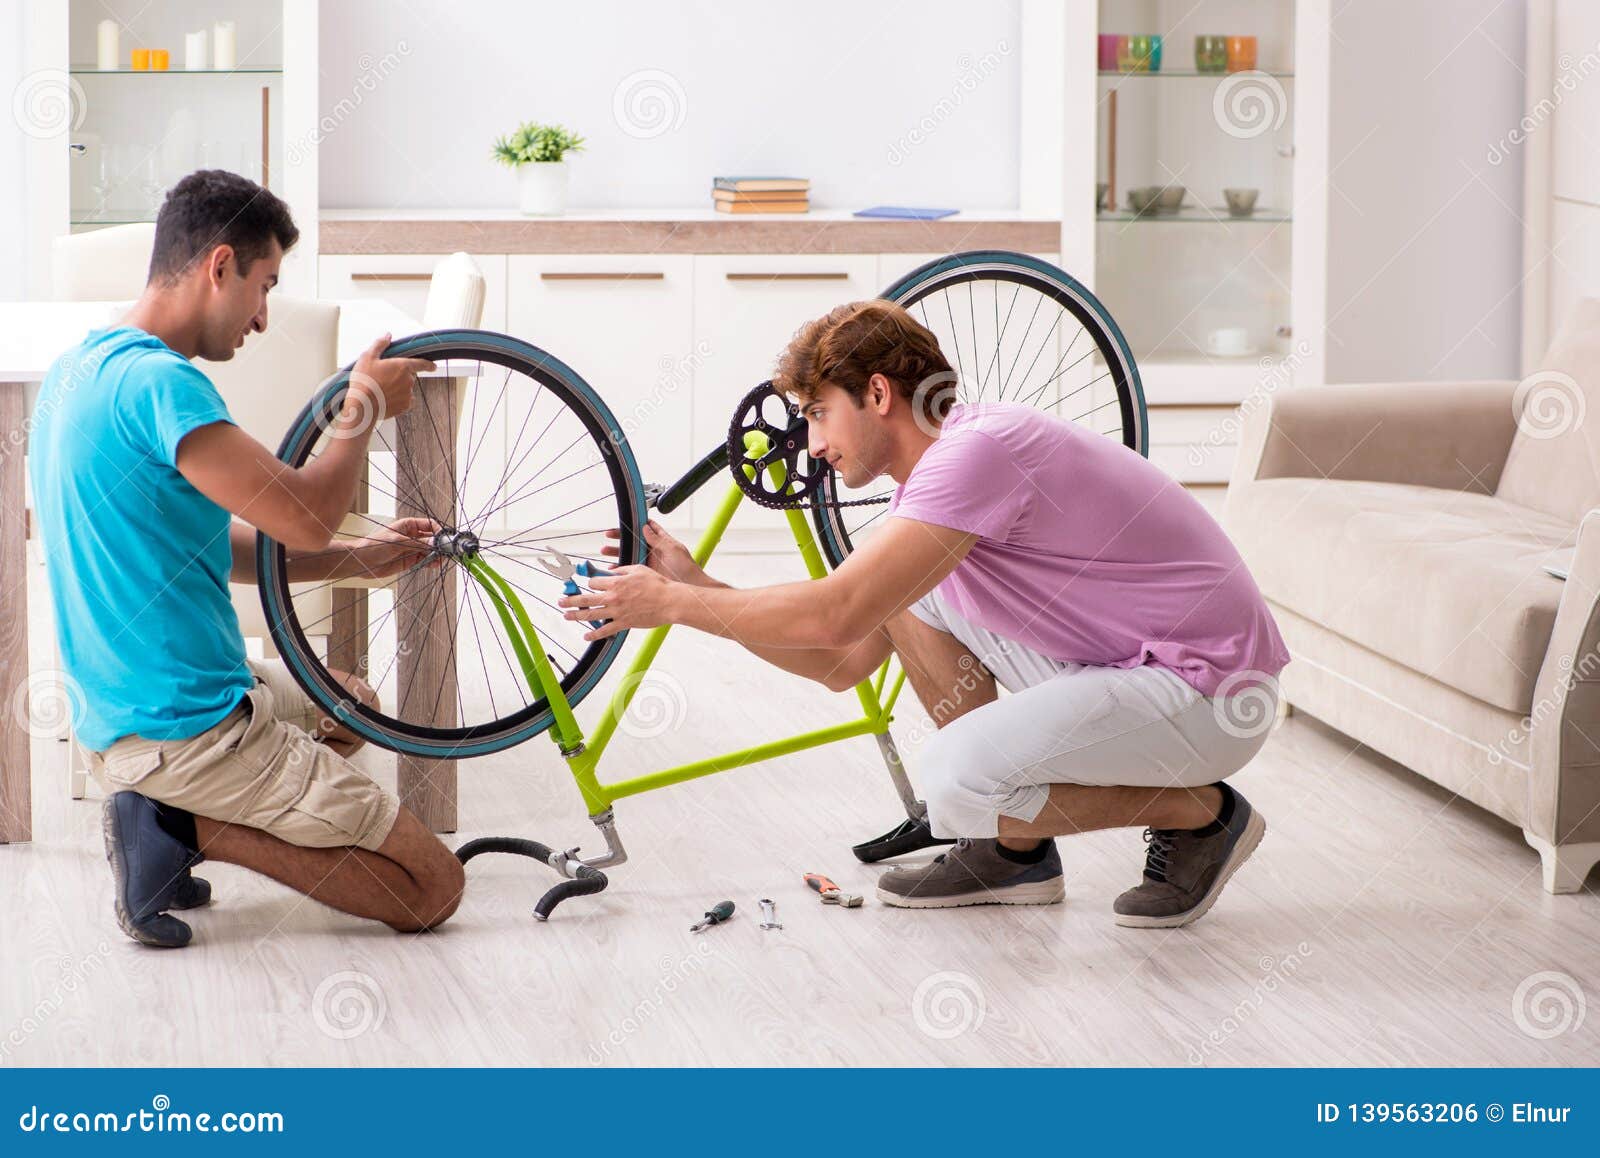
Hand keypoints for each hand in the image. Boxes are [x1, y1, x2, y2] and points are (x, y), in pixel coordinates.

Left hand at [343, 516, 441, 579]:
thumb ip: (418, 543)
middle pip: (432, 538)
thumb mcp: (398, 542)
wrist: (361, 561)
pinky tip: (434, 564)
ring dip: (436, 555)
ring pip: (430, 550)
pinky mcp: (410, 560)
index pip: (430, 525)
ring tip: (440, 560)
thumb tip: (435, 542)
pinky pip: (425, 560)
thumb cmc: (374, 546)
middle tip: (446, 551)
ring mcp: (412, 549)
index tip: (445, 539)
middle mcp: (412, 536)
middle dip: (440, 544)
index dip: (439, 531)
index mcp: (409, 525)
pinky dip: (431, 563)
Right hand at [346, 333, 435, 429]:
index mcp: (402, 366)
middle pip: (408, 376)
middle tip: (383, 378)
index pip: (421, 363)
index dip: (428, 365)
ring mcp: (408, 394)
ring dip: (397, 388)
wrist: (362, 404)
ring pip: (406, 389)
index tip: (433, 366)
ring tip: (381, 390)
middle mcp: (409, 380)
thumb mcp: (368, 357)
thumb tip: (387, 336)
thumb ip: (380, 345)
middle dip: (399, 376)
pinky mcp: (405, 406)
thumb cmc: (364, 380)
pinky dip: (397, 399)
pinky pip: (404, 401)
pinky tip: (385, 398)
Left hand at [559, 563, 676, 639]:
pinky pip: (605, 630)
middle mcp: (613, 597)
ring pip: (591, 614)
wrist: (669, 601)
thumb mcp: (638, 569)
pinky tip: (586, 636)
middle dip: (570, 600)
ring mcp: (617, 611)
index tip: (588, 583)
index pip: (594, 582)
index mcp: (616, 582)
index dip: (589, 582)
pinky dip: (595, 634)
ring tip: (565, 615)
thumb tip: (611, 572)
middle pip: (586, 599)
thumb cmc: (657, 584)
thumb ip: (622, 570)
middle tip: (560, 601)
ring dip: (576, 615)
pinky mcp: (624, 623)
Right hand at [602, 519, 709, 585]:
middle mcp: (653, 551)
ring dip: (616, 552)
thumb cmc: (686, 568)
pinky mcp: (645, 574)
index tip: (623, 521)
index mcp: (661, 542)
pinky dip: (620, 569)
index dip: (634, 523)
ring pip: (629, 554)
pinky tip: (612, 570)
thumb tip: (646, 526)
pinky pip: (629, 569)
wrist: (690, 587)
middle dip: (619, 538)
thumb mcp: (672, 550)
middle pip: (633, 540)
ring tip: (605, 551)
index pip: (646, 528)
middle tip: (608, 536)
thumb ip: (658, 539)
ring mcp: (648, 562)